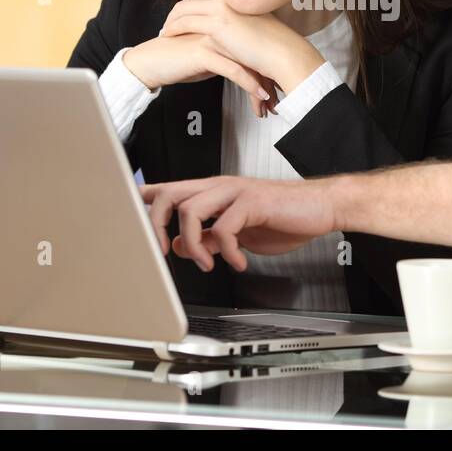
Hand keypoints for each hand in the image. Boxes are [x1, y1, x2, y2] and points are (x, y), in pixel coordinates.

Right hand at [121, 32, 273, 114]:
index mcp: (222, 25)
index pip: (253, 44)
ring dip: (262, 84)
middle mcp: (220, 28)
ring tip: (272, 101)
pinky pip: (234, 70)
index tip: (277, 85)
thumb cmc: (177, 61)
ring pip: (247, 61)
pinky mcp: (204, 53)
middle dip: (268, 77)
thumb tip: (246, 66)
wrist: (150, 63)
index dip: (267, 65)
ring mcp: (212, 39)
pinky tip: (259, 96)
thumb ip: (226, 55)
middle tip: (278, 97)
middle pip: (254, 52)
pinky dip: (249, 85)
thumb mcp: (207, 57)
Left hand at [141, 176, 340, 271]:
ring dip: (193, 244)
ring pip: (191, 210)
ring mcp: (235, 192)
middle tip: (164, 253)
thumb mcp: (239, 233)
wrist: (320, 209)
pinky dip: (227, 252)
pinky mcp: (253, 202)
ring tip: (207, 263)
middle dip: (158, 225)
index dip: (145, 204)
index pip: (168, 190)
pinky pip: (225, 227)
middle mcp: (219, 186)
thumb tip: (182, 246)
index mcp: (212, 191)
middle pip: (169, 195)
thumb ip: (209, 237)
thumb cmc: (283, 216)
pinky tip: (239, 262)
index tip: (131, 227)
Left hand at [159, 0, 324, 99]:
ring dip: (171, 20)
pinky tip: (167, 36)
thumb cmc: (275, 47)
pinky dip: (173, 27)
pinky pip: (185, 21)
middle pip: (193, 0)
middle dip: (177, 12)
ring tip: (164, 31)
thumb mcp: (256, 29)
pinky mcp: (217, 22)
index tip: (182, 19)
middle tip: (168, 25)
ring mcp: (223, 7)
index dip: (192, 7)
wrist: (284, 53)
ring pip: (185, 8)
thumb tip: (235, 35)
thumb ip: (242, 26)